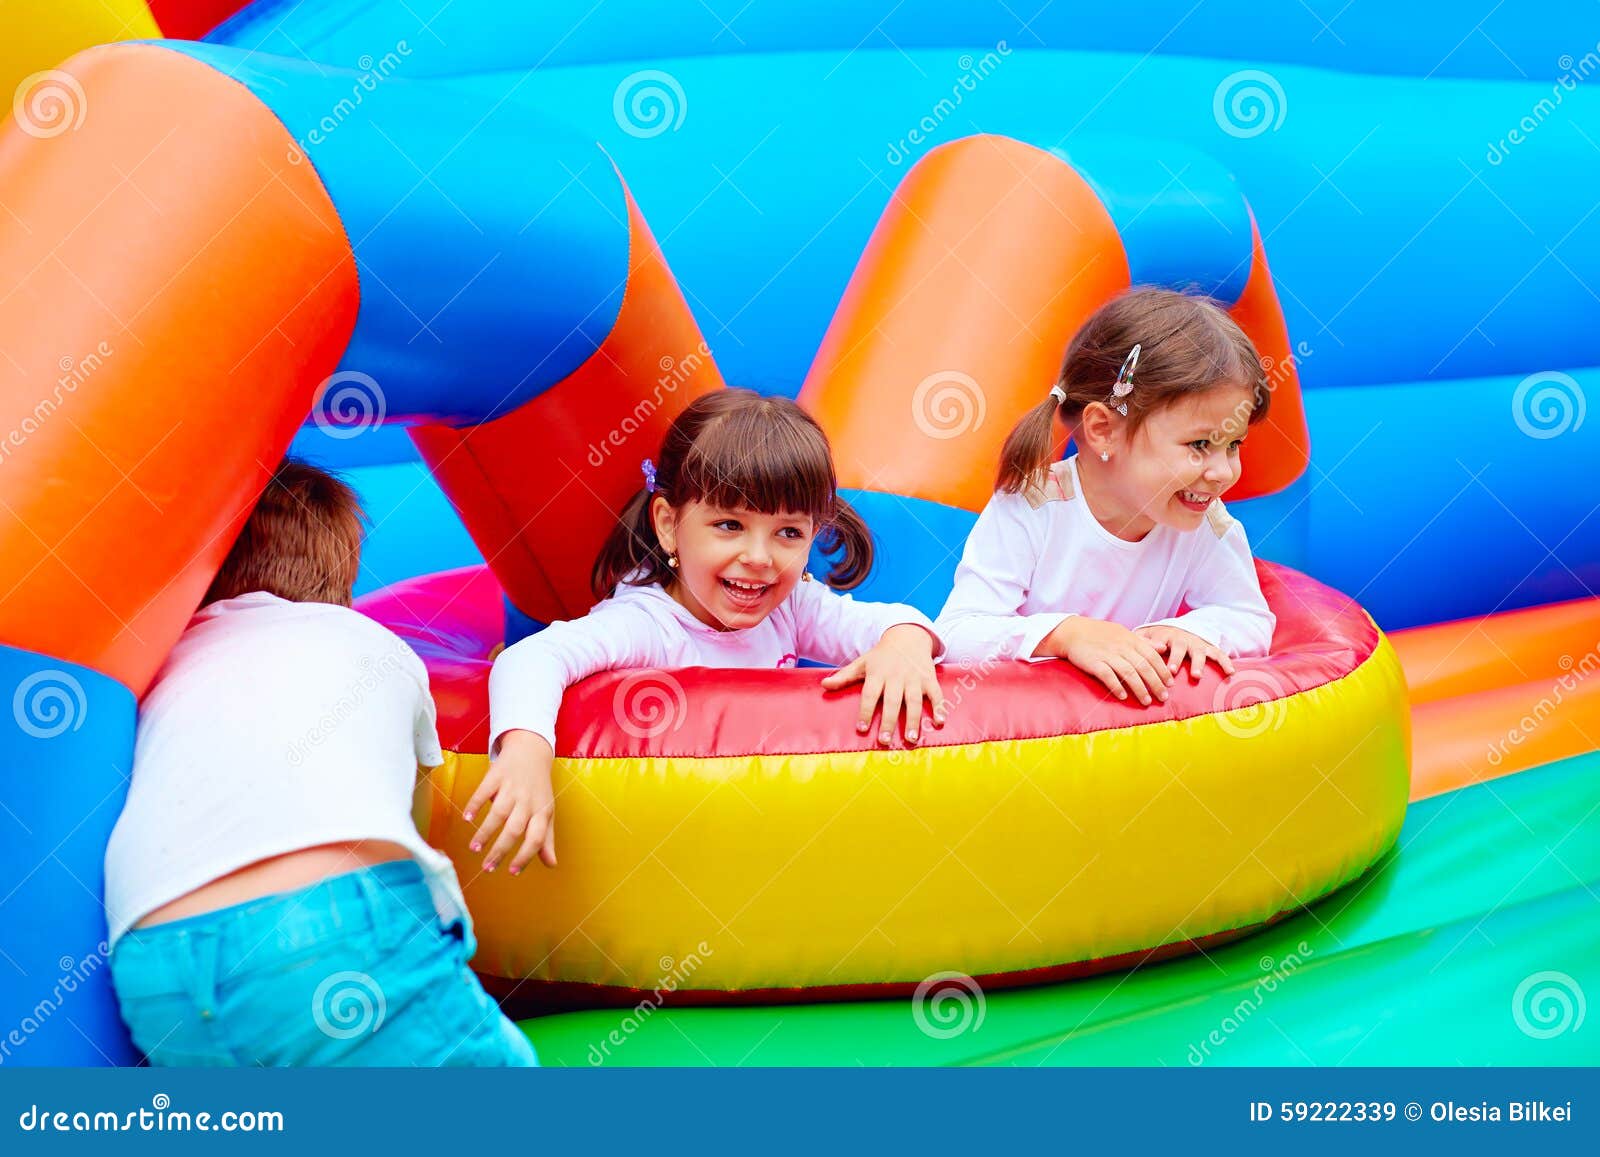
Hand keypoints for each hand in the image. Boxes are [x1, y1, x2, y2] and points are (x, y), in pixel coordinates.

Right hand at [464, 729, 556, 874]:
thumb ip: (546, 839)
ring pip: (499, 813)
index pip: (536, 838)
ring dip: (485, 832)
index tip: (511, 871)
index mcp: (542, 811)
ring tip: (474, 848)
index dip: (525, 856)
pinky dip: (475, 804)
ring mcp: (512, 787)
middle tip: (487, 867)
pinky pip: (484, 791)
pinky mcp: (497, 775)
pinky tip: (467, 818)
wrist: (531, 751)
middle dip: (500, 850)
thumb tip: (551, 865)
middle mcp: (528, 800)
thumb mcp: (546, 811)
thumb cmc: (538, 788)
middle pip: (515, 829)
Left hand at [820, 623, 945, 745]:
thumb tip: (824, 685)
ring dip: (913, 720)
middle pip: (892, 701)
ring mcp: (914, 678)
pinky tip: (939, 722)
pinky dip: (939, 707)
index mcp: (878, 673)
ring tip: (910, 739)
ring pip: (914, 701)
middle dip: (889, 721)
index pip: (870, 694)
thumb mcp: (862, 662)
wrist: (908, 635)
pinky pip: (936, 694)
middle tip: (885, 741)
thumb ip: (844, 676)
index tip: (861, 728)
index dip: (865, 711)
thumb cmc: (882, 655)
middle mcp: (896, 676)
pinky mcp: (929, 679)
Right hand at [1039, 617, 1172, 704]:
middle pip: (1143, 667)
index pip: (1152, 656)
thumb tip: (1164, 648)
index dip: (1162, 671)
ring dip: (1139, 688)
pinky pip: (1107, 676)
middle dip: (1156, 683)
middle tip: (1163, 698)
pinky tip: (1123, 697)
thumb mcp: (1124, 633)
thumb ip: (1144, 642)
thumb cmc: (1100, 634)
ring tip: (1147, 702)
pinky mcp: (1094, 662)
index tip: (1170, 684)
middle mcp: (1122, 647)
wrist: (1073, 632)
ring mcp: (1108, 655)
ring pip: (1128, 673)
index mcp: (1131, 640)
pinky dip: (1116, 686)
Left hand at [1134, 624, 1235, 679]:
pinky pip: (1219, 654)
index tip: (1163, 663)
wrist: (1178, 628)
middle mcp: (1182, 639)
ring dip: (1198, 663)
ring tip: (1197, 676)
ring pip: (1199, 652)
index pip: (1162, 643)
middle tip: (1173, 671)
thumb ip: (1140, 641)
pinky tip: (1230, 672)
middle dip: (1177, 659)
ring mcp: (1197, 643)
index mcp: (1165, 635)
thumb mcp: (1146, 635)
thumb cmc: (1158, 637)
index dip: (1162, 652)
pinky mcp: (1208, 648)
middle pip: (1180, 647)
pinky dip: (1225, 662)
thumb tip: (1131, 648)